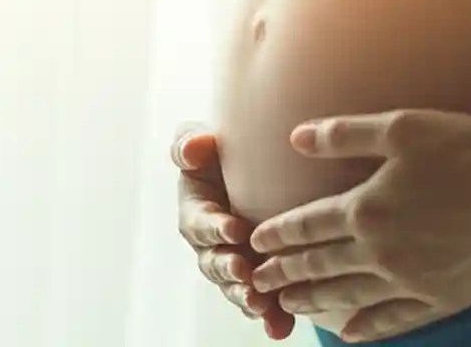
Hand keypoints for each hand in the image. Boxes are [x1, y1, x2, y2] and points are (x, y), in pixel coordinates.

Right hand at [172, 123, 295, 339]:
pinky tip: (281, 328)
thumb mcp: (201, 142)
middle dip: (229, 270)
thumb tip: (194, 149)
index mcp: (197, 213)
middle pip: (214, 263)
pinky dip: (271, 317)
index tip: (235, 228)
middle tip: (244, 272)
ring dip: (246, 298)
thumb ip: (189, 144)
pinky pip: (262, 302)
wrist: (260, 168)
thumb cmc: (223, 153)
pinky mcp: (259, 279)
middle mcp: (212, 245)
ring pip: (236, 287)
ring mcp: (235, 264)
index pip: (201, 223)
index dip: (215, 227)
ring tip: (261, 305)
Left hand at [247, 110, 470, 342]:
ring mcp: (410, 280)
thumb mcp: (400, 128)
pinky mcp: (442, 297)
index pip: (307, 226)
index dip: (278, 234)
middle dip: (285, 273)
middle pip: (319, 265)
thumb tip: (294, 136)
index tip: (255, 242)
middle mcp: (380, 250)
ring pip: (349, 296)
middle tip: (257, 282)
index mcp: (365, 209)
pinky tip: (349, 334)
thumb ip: (343, 134)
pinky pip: (395, 319)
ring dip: (315, 301)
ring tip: (289, 306)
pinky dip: (368, 328)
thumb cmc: (469, 149)